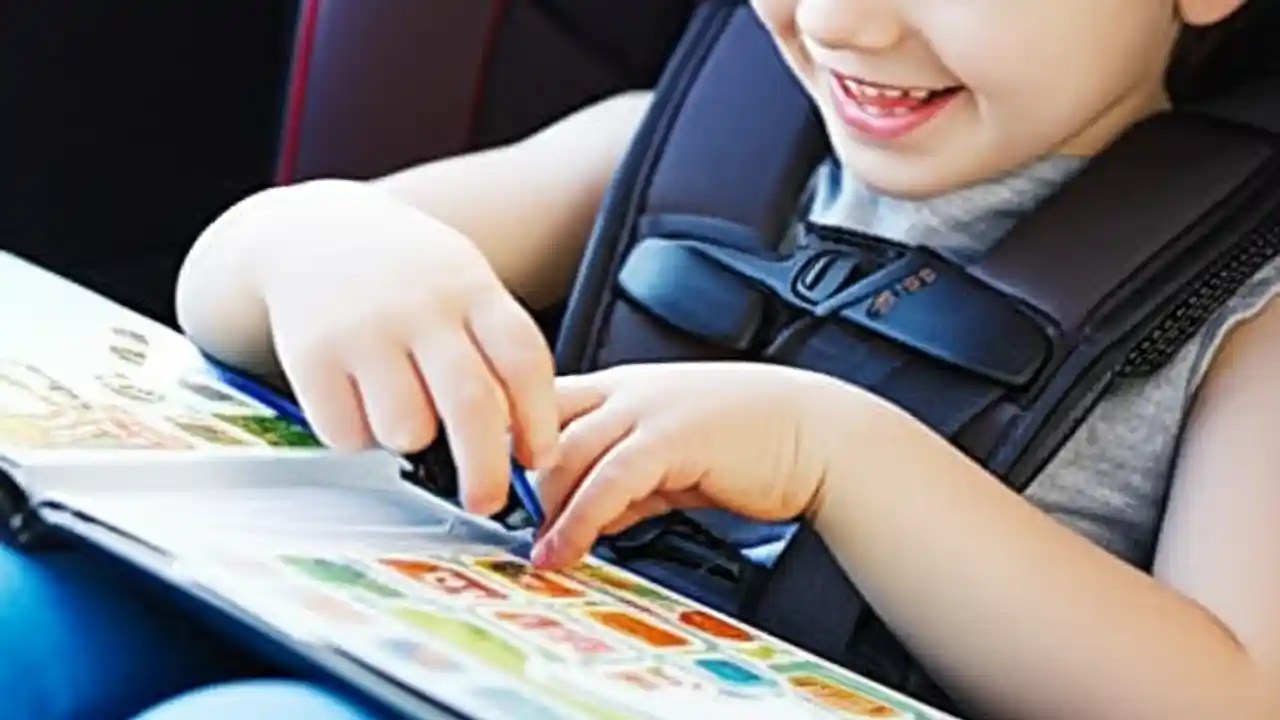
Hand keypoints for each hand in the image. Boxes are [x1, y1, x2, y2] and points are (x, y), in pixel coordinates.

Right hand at [250, 180, 558, 514]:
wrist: (310, 232)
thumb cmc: (408, 277)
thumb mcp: (464, 284)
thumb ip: (493, 348)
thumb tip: (522, 444)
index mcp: (471, 288)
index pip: (522, 360)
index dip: (540, 420)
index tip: (541, 460)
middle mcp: (420, 307)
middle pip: (470, 405)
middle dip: (486, 470)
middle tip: (487, 500)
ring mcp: (364, 330)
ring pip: (406, 429)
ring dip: (411, 441)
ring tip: (403, 412)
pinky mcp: (311, 356)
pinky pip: (348, 434)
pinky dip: (358, 437)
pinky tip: (358, 401)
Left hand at [531, 362, 852, 568]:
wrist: (815, 434)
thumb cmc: (751, 442)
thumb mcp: (672, 456)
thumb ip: (627, 479)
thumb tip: (585, 515)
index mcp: (624, 386)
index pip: (542, 403)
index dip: (510, 443)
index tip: (491, 487)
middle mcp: (628, 389)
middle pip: (540, 426)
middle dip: (514, 479)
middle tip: (507, 528)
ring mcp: (649, 408)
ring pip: (565, 455)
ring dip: (542, 510)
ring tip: (536, 553)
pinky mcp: (671, 438)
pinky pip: (606, 482)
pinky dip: (577, 522)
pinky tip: (565, 550)